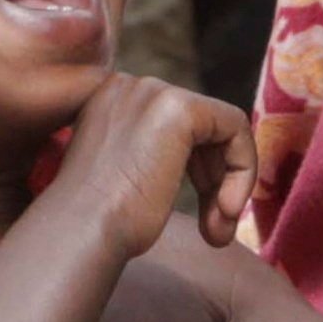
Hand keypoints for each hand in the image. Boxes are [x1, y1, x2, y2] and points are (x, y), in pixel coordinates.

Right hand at [41, 74, 258, 260]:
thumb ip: (153, 159)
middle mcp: (128, 87)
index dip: (195, 170)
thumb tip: (209, 166)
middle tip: (213, 229)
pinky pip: (234, 127)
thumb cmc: (97, 225)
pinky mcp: (180, 108)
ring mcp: (153, 94)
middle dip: (214, 179)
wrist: (81, 234)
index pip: (174, 125)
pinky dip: (241, 170)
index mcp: (109, 102)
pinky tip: (225, 209)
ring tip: (218, 231)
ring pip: (221, 128)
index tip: (200, 214)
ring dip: (229, 182)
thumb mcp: (123, 179)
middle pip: (200, 126)